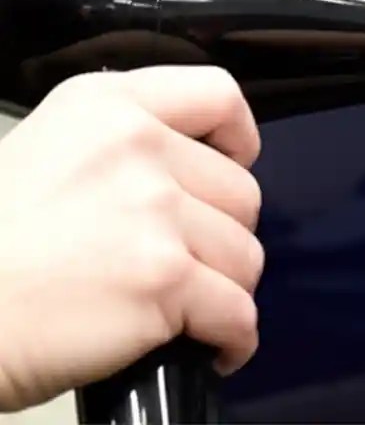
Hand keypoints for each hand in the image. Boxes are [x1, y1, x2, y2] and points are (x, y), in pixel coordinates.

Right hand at [0, 66, 263, 411]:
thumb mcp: (43, 153)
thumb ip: (119, 150)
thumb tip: (185, 176)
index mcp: (105, 108)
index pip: (216, 95)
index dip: (238, 138)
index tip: (235, 164)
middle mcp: (136, 149)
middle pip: (241, 192)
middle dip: (223, 235)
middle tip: (187, 261)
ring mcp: (154, 213)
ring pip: (245, 254)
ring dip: (226, 288)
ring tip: (189, 308)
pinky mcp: (164, 279)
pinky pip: (237, 311)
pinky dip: (233, 338)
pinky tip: (211, 345)